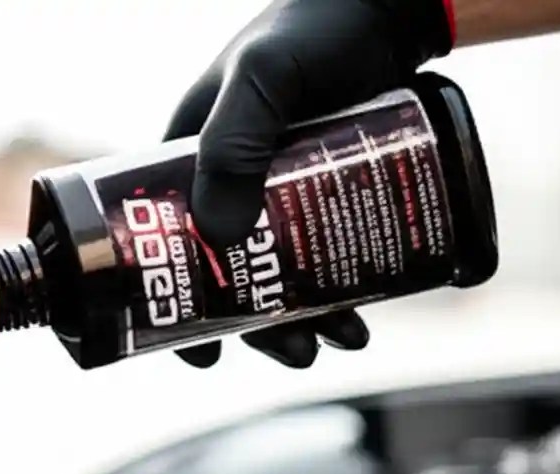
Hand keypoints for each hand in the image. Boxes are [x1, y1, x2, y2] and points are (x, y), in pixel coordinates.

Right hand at [165, 0, 453, 368]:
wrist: (392, 6)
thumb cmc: (315, 25)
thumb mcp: (266, 78)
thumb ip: (235, 141)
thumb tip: (219, 237)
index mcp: (191, 155)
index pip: (167, 240)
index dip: (178, 299)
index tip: (201, 350)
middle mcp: (232, 177)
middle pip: (235, 270)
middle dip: (264, 322)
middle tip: (299, 353)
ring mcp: (283, 185)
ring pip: (287, 267)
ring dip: (313, 313)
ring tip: (348, 338)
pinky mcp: (330, 186)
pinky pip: (329, 247)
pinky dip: (347, 283)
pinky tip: (371, 306)